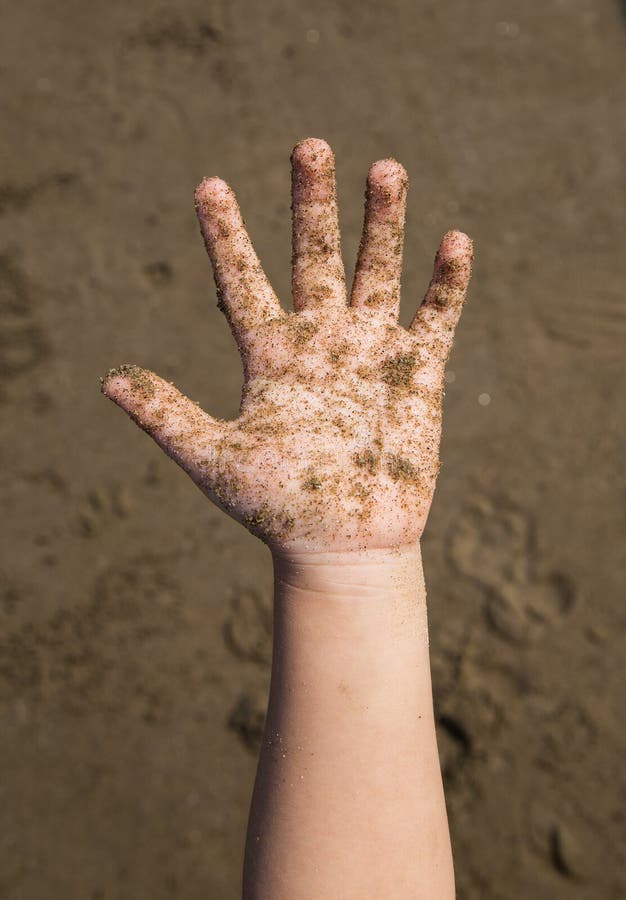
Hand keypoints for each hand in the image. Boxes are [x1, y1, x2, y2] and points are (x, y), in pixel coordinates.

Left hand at [102, 138, 471, 553]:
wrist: (343, 544)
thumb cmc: (277, 509)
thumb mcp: (214, 459)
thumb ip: (168, 415)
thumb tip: (107, 381)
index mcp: (271, 356)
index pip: (243, 282)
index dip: (226, 236)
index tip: (208, 185)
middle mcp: (320, 343)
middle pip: (316, 257)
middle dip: (313, 204)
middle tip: (310, 147)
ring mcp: (370, 354)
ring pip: (377, 272)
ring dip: (382, 223)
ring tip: (384, 167)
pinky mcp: (417, 374)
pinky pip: (435, 318)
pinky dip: (446, 285)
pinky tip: (453, 241)